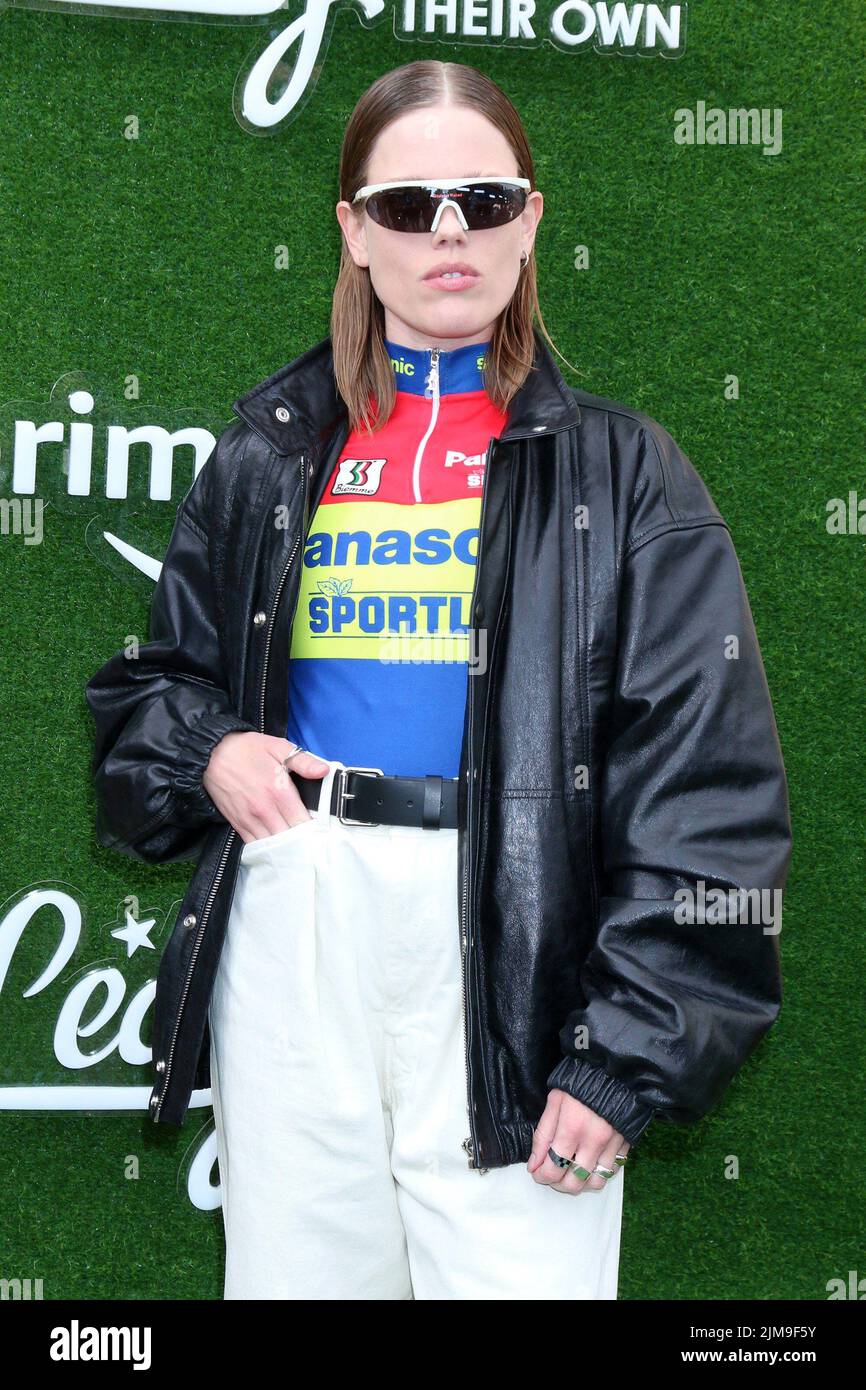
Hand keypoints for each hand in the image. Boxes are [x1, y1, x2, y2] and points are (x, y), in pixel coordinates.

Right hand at [202, 733, 330, 843]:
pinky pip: (255, 845)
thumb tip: (323, 771)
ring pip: (272, 847)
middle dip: (303, 842)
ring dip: (285, 848)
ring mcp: (249, 820)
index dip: (315, 830)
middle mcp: (265, 811)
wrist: (212, 755)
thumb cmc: (248, 750)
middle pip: (289, 839)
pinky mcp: (237, 824)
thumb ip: (303, 761)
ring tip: (296, 847)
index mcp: (279, 792)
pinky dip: (266, 848)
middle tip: (312, 842)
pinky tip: (276, 846)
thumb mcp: (278, 747)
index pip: (303, 823)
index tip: (322, 831)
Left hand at [527, 1088, 629, 1193]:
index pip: (553, 1169)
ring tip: (571, 1170)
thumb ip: (543, 1135)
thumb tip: (533, 1164)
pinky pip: (612, 1172)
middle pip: (574, 1183)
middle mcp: (594, 1141)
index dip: (541, 1176)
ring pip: (595, 1183)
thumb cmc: (580, 1082)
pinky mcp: (625, 1145)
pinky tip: (590, 1162)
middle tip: (552, 1173)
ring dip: (581, 1183)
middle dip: (558, 1183)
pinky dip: (599, 1173)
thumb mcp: (554, 1101)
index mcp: (572, 1128)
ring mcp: (612, 1145)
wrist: (614, 1070)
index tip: (537, 1172)